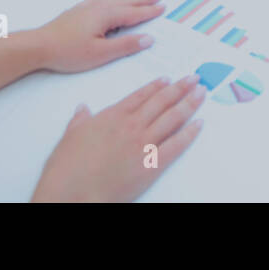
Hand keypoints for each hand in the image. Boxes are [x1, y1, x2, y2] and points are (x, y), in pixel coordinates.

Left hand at [31, 0, 164, 73]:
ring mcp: (87, 8)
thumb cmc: (69, 52)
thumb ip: (125, 45)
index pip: (134, 13)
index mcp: (107, 16)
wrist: (39, 45)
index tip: (164, 6)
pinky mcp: (77, 11)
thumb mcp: (100, 54)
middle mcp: (99, 7)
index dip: (150, 11)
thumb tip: (149, 38)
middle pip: (126, 1)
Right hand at [31, 76, 204, 201]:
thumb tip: (83, 109)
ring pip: (172, 117)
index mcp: (113, 115)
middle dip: (180, 87)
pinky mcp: (152, 164)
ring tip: (201, 92)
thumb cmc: (67, 166)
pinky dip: (190, 133)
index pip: (141, 95)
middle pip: (162, 101)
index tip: (169, 78)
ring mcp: (144, 143)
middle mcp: (132, 125)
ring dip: (190, 103)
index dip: (157, 85)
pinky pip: (177, 145)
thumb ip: (80, 119)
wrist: (72, 191)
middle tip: (194, 78)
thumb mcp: (70, 135)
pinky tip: (200, 123)